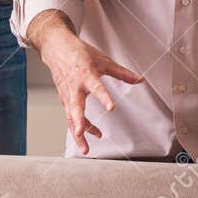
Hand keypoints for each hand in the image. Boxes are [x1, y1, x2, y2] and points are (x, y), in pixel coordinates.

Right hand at [40, 25, 143, 154]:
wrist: (57, 48)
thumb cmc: (79, 54)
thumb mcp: (103, 61)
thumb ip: (122, 73)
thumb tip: (140, 79)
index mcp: (86, 75)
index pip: (96, 87)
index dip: (103, 97)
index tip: (111, 107)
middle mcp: (75, 87)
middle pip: (75, 107)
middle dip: (78, 122)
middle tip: (81, 133)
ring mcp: (67, 95)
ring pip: (70, 117)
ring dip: (77, 134)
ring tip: (86, 149)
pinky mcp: (64, 100)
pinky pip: (70, 116)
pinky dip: (77, 128)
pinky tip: (86, 135)